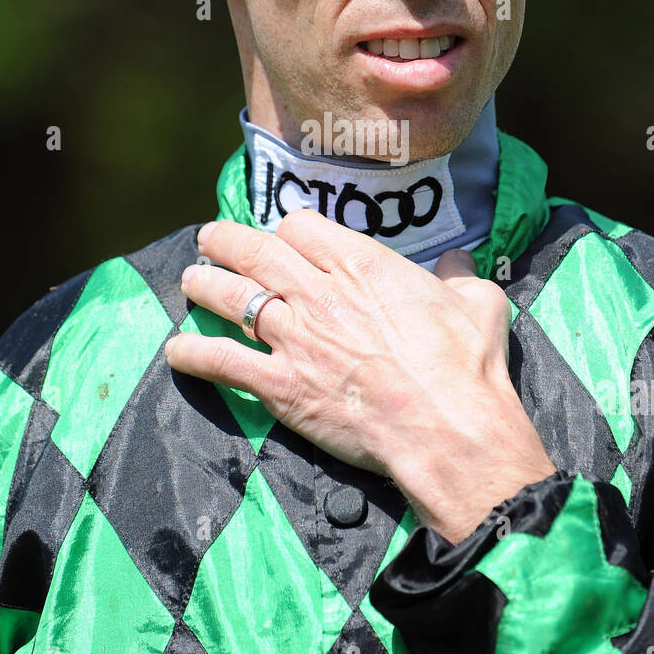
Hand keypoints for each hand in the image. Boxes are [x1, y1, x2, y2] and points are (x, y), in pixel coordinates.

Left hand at [166, 210, 555, 541]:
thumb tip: (458, 262)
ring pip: (229, 297)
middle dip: (225, 241)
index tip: (283, 238)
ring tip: (190, 280)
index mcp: (360, 263)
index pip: (300, 226)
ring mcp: (293, 337)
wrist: (447, 427)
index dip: (288, 229)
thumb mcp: (476, 303)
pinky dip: (193, 355)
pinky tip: (176, 352)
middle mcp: (317, 292)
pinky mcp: (280, 385)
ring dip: (203, 284)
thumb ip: (458, 275)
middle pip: (253, 251)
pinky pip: (222, 362)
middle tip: (210, 240)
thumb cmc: (465, 364)